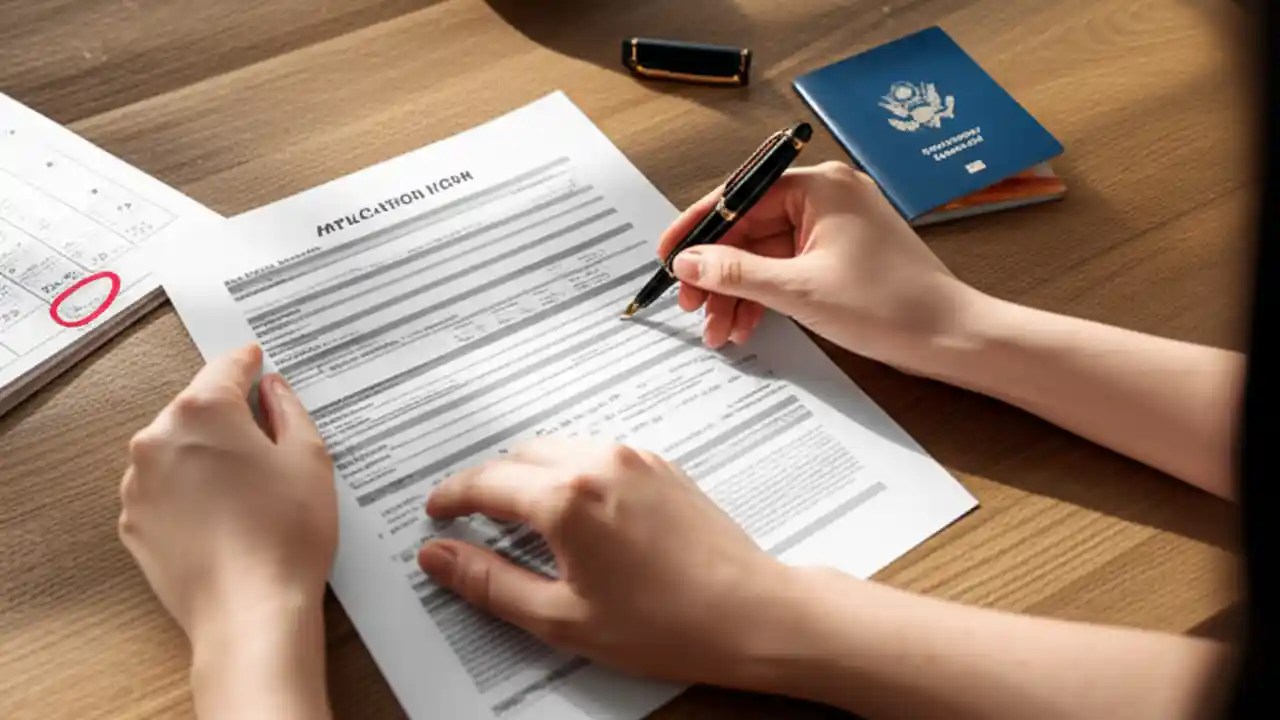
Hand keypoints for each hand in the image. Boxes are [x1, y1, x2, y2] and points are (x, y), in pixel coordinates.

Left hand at [119, 344, 335, 718]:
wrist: (250, 612)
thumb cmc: (286, 533)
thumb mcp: (308, 459)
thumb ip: (288, 411)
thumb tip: (272, 389)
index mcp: (202, 412)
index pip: (225, 369)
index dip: (247, 363)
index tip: (256, 361)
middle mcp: (158, 439)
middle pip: (196, 409)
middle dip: (228, 417)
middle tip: (266, 438)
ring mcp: (138, 484)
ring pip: (176, 451)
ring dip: (206, 456)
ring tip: (248, 489)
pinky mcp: (134, 523)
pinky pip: (163, 490)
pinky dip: (189, 493)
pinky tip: (225, 517)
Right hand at [418, 437, 791, 685]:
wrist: (749, 613)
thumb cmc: (665, 624)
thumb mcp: (561, 617)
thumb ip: (490, 582)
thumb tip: (439, 557)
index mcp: (567, 499)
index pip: (486, 483)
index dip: (451, 497)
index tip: (436, 513)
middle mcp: (599, 463)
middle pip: (519, 457)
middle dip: (488, 483)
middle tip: (470, 518)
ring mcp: (634, 459)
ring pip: (558, 448)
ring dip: (529, 474)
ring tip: (520, 517)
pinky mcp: (660, 465)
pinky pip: (596, 453)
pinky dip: (569, 471)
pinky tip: (573, 509)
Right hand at [659, 161, 985, 374]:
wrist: (950, 337)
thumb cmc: (890, 305)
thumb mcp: (799, 291)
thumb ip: (736, 273)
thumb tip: (688, 261)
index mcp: (819, 186)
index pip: (739, 197)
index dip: (698, 230)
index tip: (668, 256)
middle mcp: (826, 197)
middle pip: (748, 230)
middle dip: (717, 274)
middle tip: (690, 305)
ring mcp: (833, 227)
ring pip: (764, 255)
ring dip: (737, 293)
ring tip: (716, 330)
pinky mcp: (838, 255)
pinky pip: (786, 269)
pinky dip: (764, 296)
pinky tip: (744, 326)